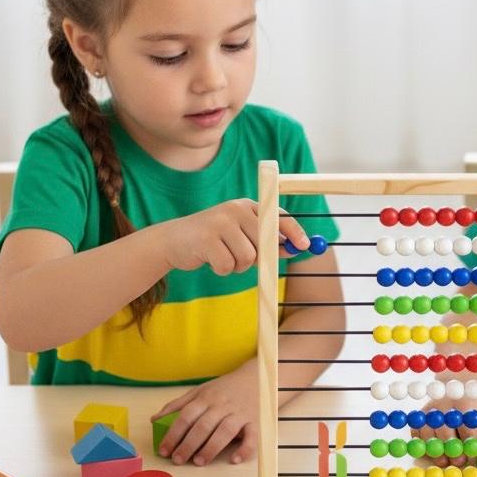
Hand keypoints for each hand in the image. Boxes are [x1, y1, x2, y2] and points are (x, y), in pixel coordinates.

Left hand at [151, 367, 257, 465]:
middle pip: (203, 425)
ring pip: (225, 430)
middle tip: (178, 460)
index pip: (186, 416)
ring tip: (199, 461)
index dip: (173, 434)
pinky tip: (234, 460)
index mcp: (206, 398)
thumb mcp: (200, 391)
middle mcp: (222, 405)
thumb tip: (155, 420)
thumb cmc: (224, 389)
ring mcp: (239, 413)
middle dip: (189, 444)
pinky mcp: (255, 421)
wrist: (255, 378)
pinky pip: (252, 436)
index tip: (164, 450)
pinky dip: (245, 449)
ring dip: (211, 447)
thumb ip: (178, 405)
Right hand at [159, 199, 308, 274]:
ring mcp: (220, 222)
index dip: (294, 231)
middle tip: (238, 256)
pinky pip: (229, 266)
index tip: (305, 245)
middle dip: (257, 257)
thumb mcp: (240, 235)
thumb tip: (294, 248)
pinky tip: (210, 260)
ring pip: (248, 257)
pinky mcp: (206, 239)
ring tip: (222, 256)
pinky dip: (222, 269)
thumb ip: (264, 241)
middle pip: (265, 241)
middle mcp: (234, 209)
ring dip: (238, 265)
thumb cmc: (212, 241)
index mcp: (245, 206)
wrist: (172, 241)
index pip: (277, 216)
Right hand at [414, 395, 476, 467]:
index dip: (470, 447)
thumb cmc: (475, 401)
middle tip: (457, 462)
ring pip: (428, 434)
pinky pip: (415, 431)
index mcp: (465, 404)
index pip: (467, 430)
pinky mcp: (420, 413)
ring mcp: (430, 409)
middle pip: (446, 433)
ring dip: (435, 451)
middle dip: (452, 452)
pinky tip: (428, 450)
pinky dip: (420, 442)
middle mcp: (445, 405)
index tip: (472, 458)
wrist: (458, 381)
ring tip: (442, 461)